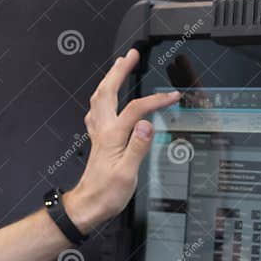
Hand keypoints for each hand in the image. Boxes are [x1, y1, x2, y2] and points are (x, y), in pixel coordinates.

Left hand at [63, 49, 180, 231]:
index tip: (172, 96)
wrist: (88, 206)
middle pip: (108, 91)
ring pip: (99, 98)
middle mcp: (103, 131)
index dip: (156, 100)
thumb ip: (138, 147)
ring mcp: (98, 135)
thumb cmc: (106, 193)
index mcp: (113, 136)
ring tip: (118, 67)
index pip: (137, 109)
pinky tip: (104, 99)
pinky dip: (101, 99)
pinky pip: (96, 112)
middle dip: (120, 70)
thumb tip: (147, 124)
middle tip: (131, 55)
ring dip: (109, 79)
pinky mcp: (98, 142)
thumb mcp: (127, 173)